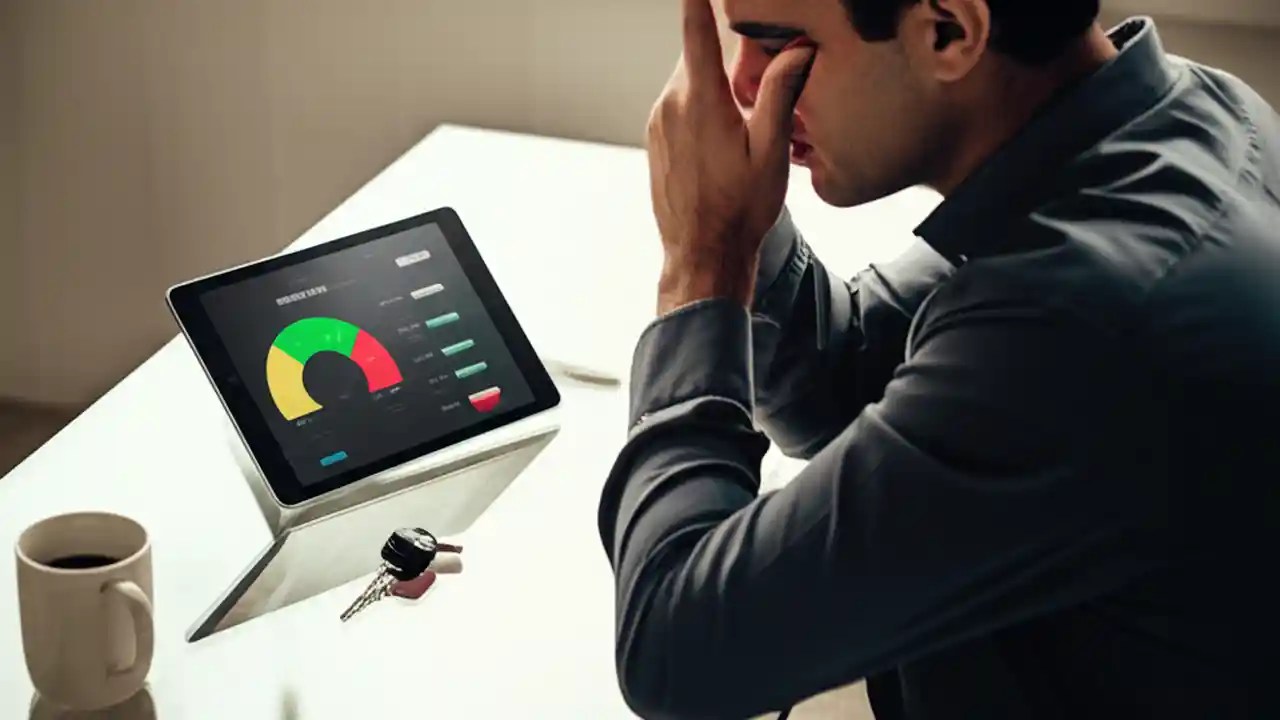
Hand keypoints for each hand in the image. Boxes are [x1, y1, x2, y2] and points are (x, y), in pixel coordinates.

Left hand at [647, 0, 814, 313]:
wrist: (702, 256)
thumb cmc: (740, 210)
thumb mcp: (770, 152)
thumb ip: (780, 93)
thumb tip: (798, 49)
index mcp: (700, 101)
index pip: (695, 31)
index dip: (698, 0)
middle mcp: (671, 104)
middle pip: (699, 57)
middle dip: (728, 60)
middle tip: (758, 90)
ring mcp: (659, 123)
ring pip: (691, 82)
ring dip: (717, 88)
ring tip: (744, 128)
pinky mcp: (656, 139)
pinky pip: (681, 106)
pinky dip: (703, 108)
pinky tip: (725, 143)